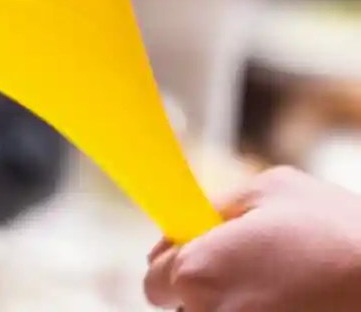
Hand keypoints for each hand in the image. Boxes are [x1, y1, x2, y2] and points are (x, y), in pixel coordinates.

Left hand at [144, 166, 360, 310]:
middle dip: (205, 288)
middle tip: (249, 270)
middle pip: (182, 305)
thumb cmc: (336, 232)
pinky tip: (293, 303)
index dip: (177, 263)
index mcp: (196, 271)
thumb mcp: (270, 191)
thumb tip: (187, 219)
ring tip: (280, 289)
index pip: (154, 279)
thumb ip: (216, 206)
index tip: (203, 257)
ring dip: (233, 305)